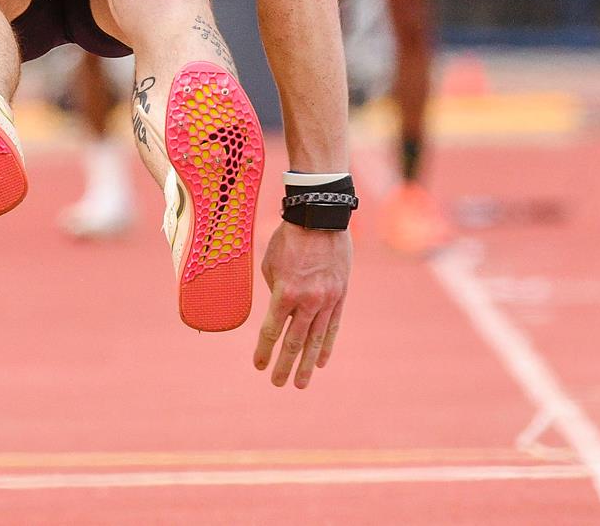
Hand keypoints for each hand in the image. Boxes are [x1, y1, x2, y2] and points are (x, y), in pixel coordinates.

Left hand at [252, 221, 350, 387]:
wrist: (321, 216)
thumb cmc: (289, 238)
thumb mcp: (271, 264)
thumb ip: (275, 291)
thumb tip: (280, 311)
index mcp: (285, 292)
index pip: (272, 331)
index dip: (264, 350)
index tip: (258, 366)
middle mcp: (308, 301)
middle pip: (294, 342)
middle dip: (285, 365)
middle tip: (278, 384)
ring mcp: (327, 300)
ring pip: (315, 340)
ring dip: (307, 364)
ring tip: (300, 384)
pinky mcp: (341, 296)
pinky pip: (333, 326)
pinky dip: (326, 346)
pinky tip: (320, 362)